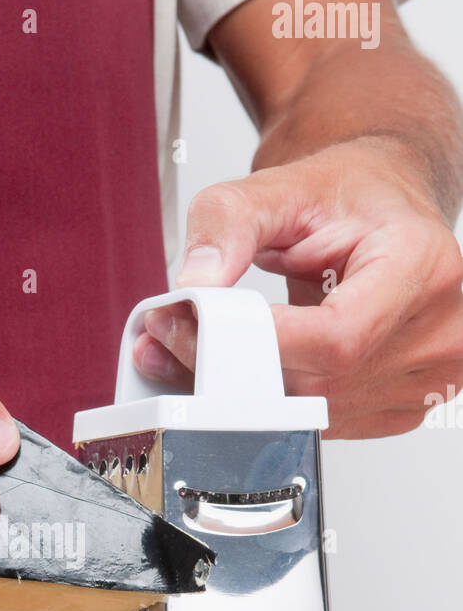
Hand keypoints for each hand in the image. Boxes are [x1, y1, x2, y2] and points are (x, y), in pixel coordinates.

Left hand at [133, 139, 462, 437]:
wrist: (382, 208)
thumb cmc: (350, 196)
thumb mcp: (282, 186)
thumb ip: (229, 224)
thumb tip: (196, 283)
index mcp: (422, 264)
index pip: (337, 337)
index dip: (258, 344)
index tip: (199, 323)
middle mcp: (439, 326)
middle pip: (320, 383)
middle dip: (232, 367)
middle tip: (174, 331)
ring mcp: (428, 375)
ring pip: (315, 413)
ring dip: (243, 391)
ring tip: (203, 345)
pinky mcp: (404, 406)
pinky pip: (325, 424)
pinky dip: (274, 404)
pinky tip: (248, 372)